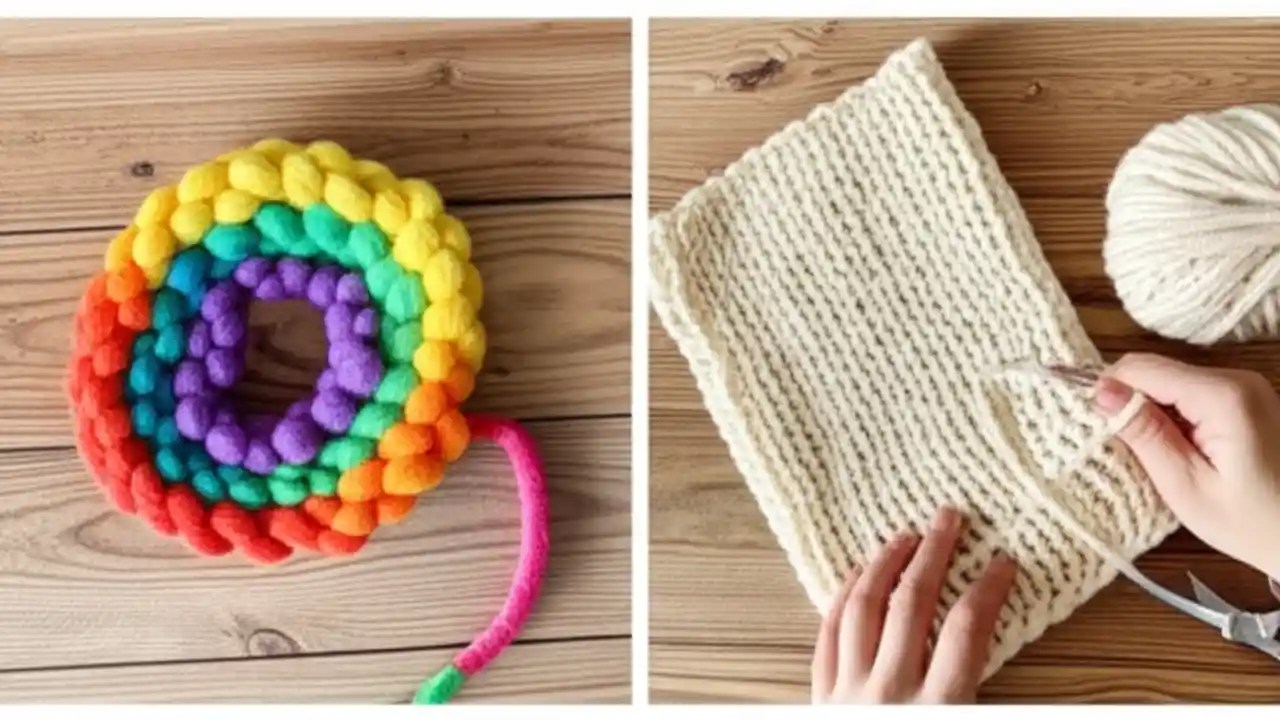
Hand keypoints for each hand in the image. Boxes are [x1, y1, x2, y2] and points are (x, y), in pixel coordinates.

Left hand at [810, 507, 1017, 703]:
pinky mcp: (820, 696)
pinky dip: (843, 598)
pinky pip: (828, 634)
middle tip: (947, 518)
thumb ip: (973, 686)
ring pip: (863, 609)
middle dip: (933, 554)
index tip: (1003, 562)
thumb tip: (988, 633)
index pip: (966, 631)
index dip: (988, 590)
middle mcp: (890, 691)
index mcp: (939, 706)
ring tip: (904, 537)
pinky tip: (857, 575)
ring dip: (884, 565)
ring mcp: (849, 691)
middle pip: (911, 604)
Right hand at [1095, 353, 1279, 579]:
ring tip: (1148, 454)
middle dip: (1127, 401)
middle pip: (1155, 370)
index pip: (1142, 368)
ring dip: (1148, 410)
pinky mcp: (1245, 398)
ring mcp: (1244, 386)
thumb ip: (1143, 433)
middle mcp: (1236, 378)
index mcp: (1223, 396)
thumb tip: (1099, 392)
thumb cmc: (1251, 524)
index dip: (1107, 389)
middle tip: (1118, 446)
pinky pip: (1190, 393)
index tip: (1090, 424)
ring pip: (1169, 380)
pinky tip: (1173, 450)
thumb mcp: (1185, 486)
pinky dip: (1170, 415)